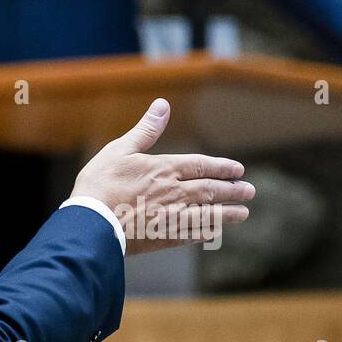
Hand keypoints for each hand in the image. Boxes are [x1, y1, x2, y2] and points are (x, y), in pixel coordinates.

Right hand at [70, 98, 254, 254]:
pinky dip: (207, 232)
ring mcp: (171, 217)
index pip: (201, 165)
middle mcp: (174, 193)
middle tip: (249, 191)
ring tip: (243, 213)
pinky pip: (192, 234)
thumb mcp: (119, 149)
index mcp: (164, 169)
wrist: (92, 223)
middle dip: (232, 190)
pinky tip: (215, 232)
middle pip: (210, 190)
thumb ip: (146, 130)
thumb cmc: (101, 183)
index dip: (222, 167)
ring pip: (208, 214)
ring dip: (228, 213)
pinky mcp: (163, 237)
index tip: (238, 170)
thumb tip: (163, 105)